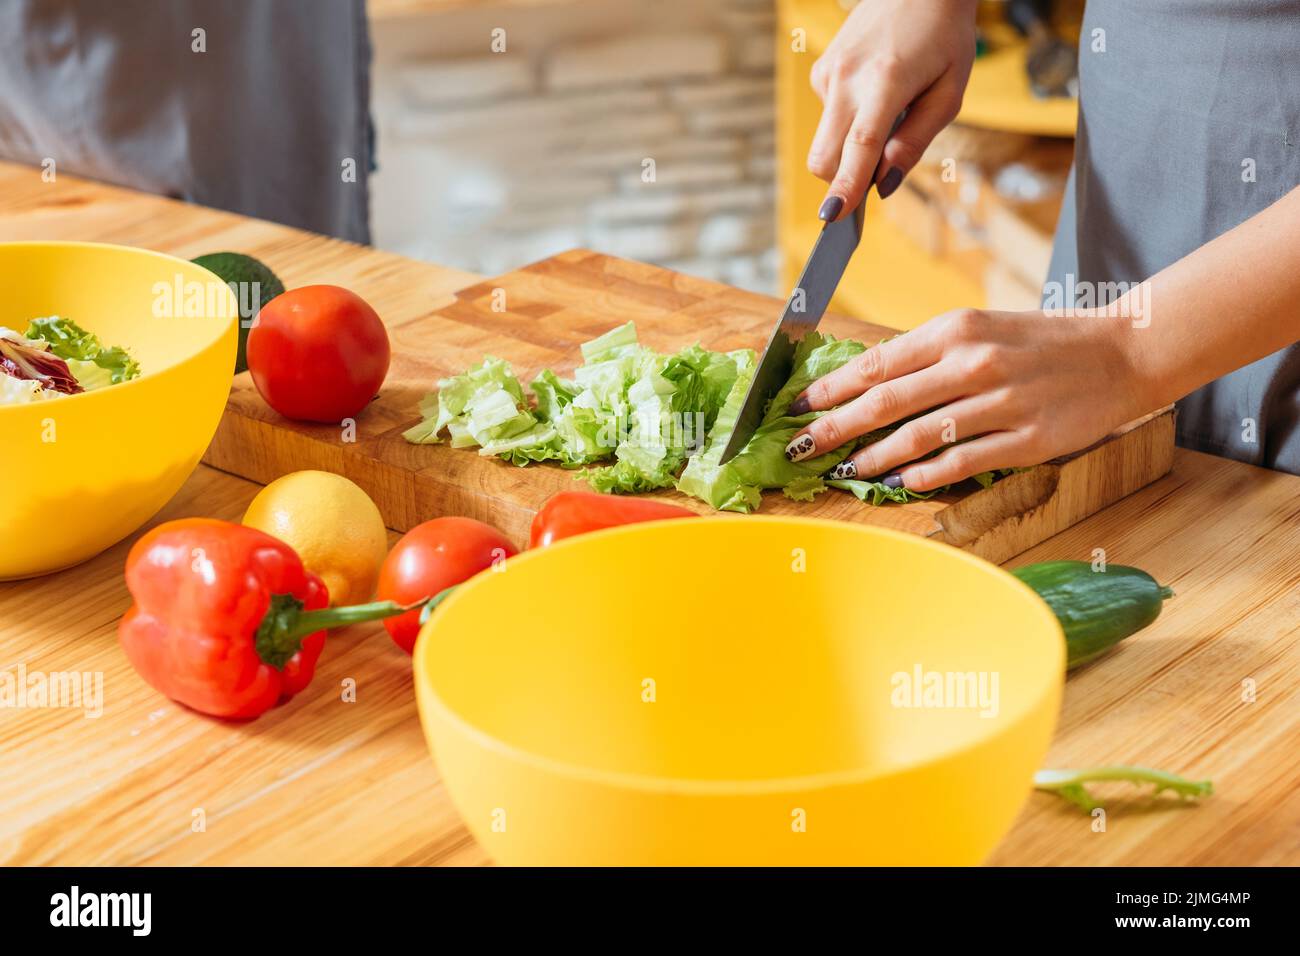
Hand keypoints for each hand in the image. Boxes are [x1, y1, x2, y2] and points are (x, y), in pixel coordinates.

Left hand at [782, 309, 1154, 490]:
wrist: (1121, 352)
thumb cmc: (1040, 341)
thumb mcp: (979, 329)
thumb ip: (927, 354)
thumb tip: (867, 382)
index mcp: (955, 330)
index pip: (877, 364)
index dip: (830, 389)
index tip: (796, 406)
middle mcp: (973, 362)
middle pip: (885, 401)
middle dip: (834, 426)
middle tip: (800, 447)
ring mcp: (1000, 402)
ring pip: (918, 436)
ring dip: (872, 457)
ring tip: (843, 470)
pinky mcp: (1025, 439)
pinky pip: (962, 462)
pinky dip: (925, 476)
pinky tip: (898, 484)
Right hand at [808, 0, 977, 219]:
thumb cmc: (943, 37)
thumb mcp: (950, 91)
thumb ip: (917, 140)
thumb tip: (885, 183)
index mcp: (886, 81)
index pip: (860, 144)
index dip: (846, 184)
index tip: (832, 215)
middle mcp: (848, 77)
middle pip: (826, 156)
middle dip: (842, 179)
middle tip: (875, 175)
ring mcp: (828, 73)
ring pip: (826, 141)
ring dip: (851, 147)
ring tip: (888, 111)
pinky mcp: (821, 71)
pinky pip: (829, 118)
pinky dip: (849, 121)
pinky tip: (874, 92)